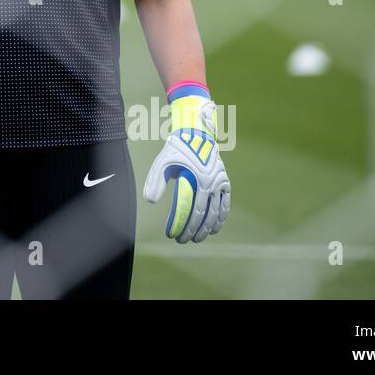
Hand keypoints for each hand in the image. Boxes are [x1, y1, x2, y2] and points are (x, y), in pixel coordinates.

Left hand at [143, 87, 229, 243]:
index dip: (179, 223)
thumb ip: (155, 180)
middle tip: (181, 240)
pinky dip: (220, 218)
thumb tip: (149, 201)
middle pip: (201, 214)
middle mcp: (209, 182)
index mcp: (194, 178)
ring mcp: (219, 183)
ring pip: (215, 212)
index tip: (171, 233)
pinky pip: (225, 205)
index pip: (186, 208)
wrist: (197, 134)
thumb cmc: (176, 149)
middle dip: (191, 230)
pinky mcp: (225, 183)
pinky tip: (214, 230)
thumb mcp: (162, 162)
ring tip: (197, 239)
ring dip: (206, 228)